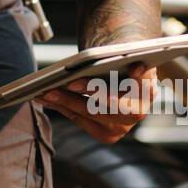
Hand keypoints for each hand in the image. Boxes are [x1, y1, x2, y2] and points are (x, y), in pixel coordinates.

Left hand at [35, 62, 157, 143]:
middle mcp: (133, 117)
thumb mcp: (135, 55)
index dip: (96, 92)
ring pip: (85, 116)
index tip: (73, 83)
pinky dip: (60, 107)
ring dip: (61, 103)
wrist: (127, 72)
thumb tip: (137, 69)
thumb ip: (137, 60)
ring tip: (42, 92)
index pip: (120, 100)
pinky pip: (78, 119)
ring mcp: (117, 128)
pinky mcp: (102, 132)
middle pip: (97, 111)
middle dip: (72, 99)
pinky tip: (44, 97)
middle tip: (49, 89)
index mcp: (144, 97)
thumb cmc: (128, 59)